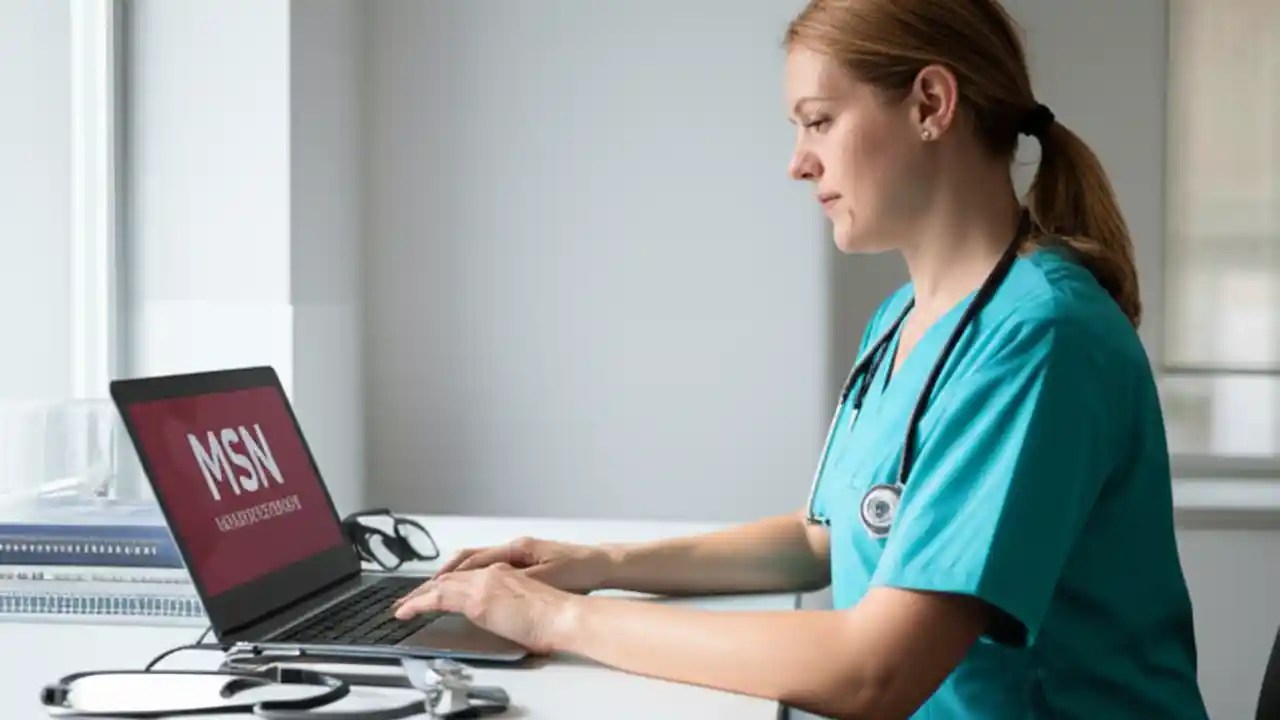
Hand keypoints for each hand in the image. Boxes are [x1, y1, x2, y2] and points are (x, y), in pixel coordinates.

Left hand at [392, 563, 578, 654]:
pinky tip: (406, 611)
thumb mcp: (528, 605)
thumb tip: (504, 617)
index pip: (467, 575)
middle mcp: (492, 572)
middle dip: (428, 587)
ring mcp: (484, 582)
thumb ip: (510, 606)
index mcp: (504, 573)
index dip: (447, 583)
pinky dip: (419, 603)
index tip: (434, 592)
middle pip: (451, 576)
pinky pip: (440, 597)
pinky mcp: (479, 598)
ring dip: (419, 594)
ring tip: (402, 606)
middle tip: (409, 599)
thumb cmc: (555, 615)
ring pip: (442, 583)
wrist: (565, 614)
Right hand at [404, 536, 614, 596]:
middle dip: (444, 573)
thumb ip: (519, 580)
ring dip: (457, 573)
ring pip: (477, 561)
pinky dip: (472, 576)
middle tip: (422, 590)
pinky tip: (468, 588)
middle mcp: (514, 548)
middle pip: (469, 557)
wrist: (602, 564)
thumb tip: (491, 582)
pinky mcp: (525, 563)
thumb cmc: (580, 569)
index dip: (448, 576)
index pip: (472, 560)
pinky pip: (489, 567)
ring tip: (437, 589)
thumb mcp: (548, 577)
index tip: (428, 588)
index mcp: (517, 549)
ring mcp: (519, 554)